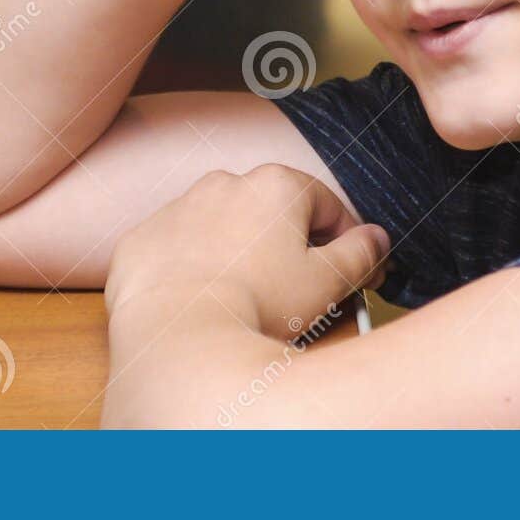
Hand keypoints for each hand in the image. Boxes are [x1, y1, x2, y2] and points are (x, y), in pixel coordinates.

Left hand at [103, 164, 390, 339]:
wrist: (176, 335)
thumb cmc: (254, 305)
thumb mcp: (326, 282)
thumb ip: (359, 254)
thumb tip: (376, 239)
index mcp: (276, 186)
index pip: (326, 205)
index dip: (345, 240)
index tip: (353, 269)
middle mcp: (224, 184)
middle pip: (272, 212)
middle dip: (288, 245)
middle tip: (299, 289)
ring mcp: (178, 209)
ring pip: (223, 227)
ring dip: (238, 253)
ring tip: (246, 298)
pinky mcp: (143, 239)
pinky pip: (177, 249)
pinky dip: (191, 268)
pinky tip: (203, 301)